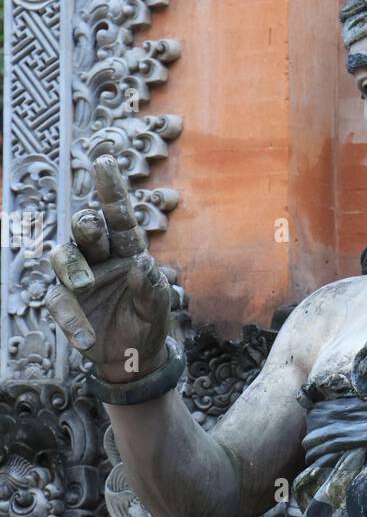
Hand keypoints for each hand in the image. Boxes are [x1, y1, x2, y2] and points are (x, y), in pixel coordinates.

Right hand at [46, 155, 171, 383]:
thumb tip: (144, 264)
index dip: (111, 189)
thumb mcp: (157, 308)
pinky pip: (59, 302)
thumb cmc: (147, 321)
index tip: (104, 160)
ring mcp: (79, 278)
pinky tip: (86, 336)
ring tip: (84, 283)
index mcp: (127, 250)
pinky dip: (71, 319)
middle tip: (89, 224)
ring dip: (73, 266)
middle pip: (87, 231)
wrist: (133, 356)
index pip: (118, 215)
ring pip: (65, 257)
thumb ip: (152, 288)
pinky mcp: (66, 303)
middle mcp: (100, 257)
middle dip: (86, 225)